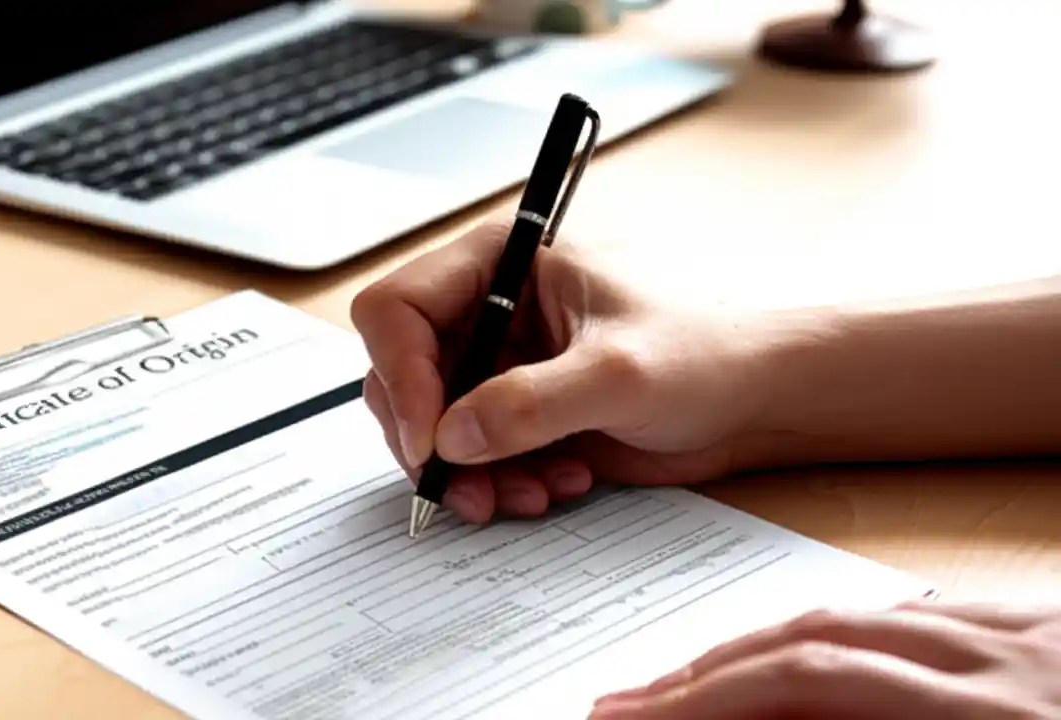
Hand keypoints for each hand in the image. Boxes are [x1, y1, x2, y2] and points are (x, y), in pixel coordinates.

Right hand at [350, 220, 778, 522]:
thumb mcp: (619, 373)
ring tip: (525, 495)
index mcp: (503, 260)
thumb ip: (530, 403)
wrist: (756, 399)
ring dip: (467, 472)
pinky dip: (497, 482)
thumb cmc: (708, 351)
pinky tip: (555, 485)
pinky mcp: (517, 411)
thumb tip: (450, 437)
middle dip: (430, 439)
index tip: (430, 440)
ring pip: (431, 423)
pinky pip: (471, 455)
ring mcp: (500, 362)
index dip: (401, 374)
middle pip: (401, 373)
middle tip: (465, 488)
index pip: (398, 308)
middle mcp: (490, 307)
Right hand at [590, 600, 1060, 718]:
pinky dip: (839, 629)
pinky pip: (917, 612)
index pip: (814, 685)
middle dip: (707, 673)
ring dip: (761, 647)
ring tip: (686, 678)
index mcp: (1007, 716)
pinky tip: (801, 647)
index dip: (708, 701)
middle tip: (625, 701)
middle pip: (818, 641)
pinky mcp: (1043, 629)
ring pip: (857, 615)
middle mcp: (1010, 659)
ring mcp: (1028, 635)